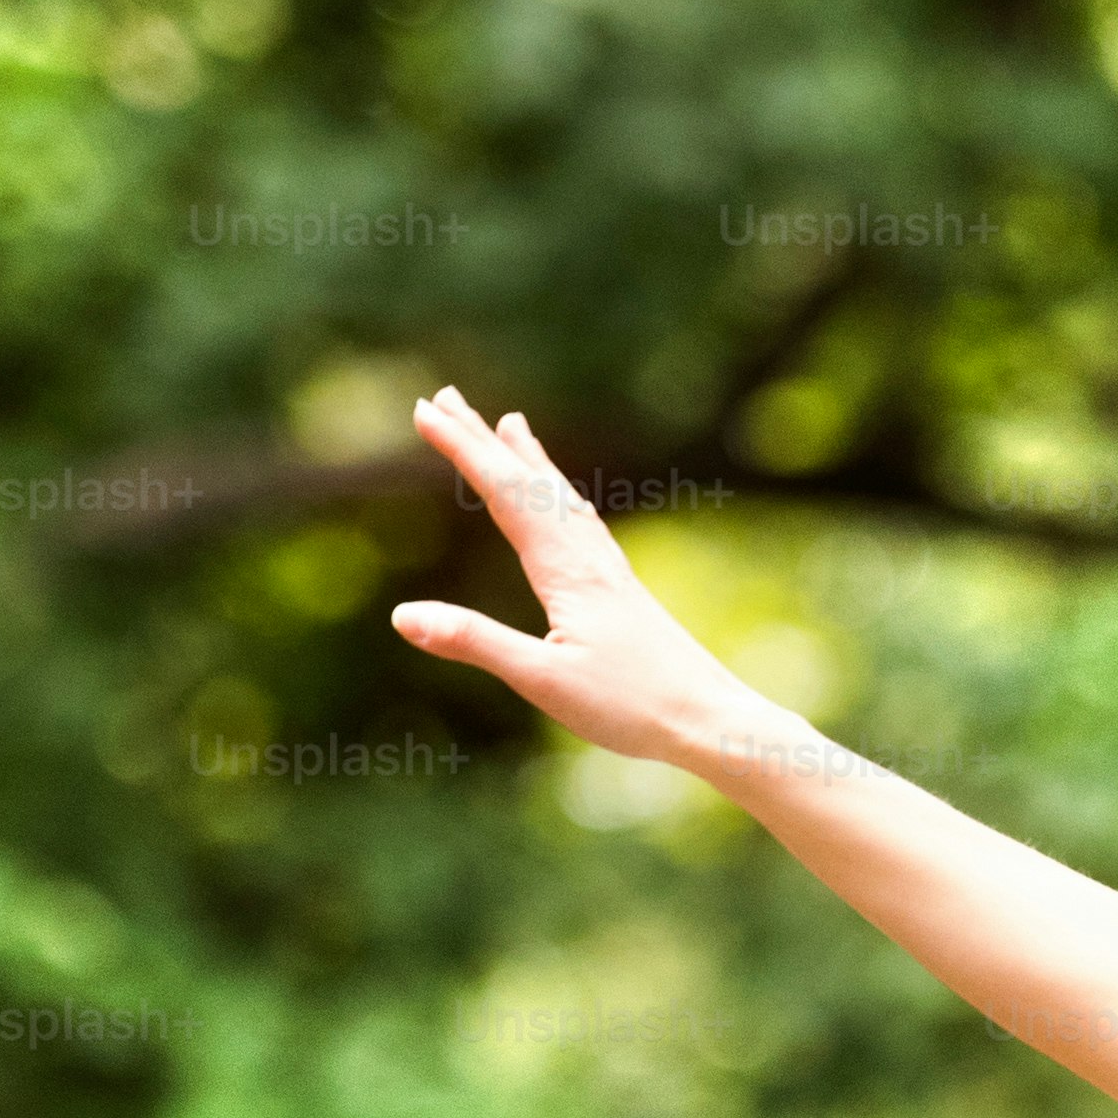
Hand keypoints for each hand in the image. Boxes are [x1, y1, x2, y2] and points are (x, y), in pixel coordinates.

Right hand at [387, 388, 775, 768]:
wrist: (716, 721)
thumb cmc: (634, 707)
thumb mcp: (542, 680)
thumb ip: (474, 642)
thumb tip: (401, 616)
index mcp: (566, 570)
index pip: (504, 493)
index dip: (463, 450)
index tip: (424, 409)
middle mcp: (589, 558)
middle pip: (529, 484)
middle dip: (484, 440)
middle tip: (447, 396)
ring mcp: (611, 573)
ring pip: (561, 499)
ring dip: (530, 461)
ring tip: (513, 425)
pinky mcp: (626, 593)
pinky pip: (585, 526)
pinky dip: (563, 499)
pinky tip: (569, 508)